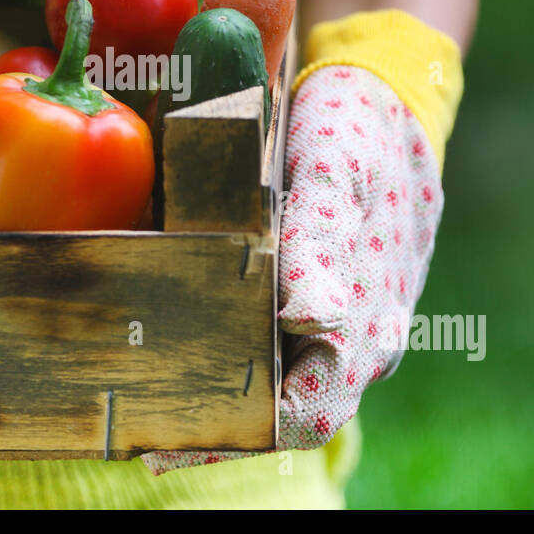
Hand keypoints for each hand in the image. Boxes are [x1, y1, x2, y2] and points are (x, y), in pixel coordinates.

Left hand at [143, 58, 445, 473]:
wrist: (395, 93)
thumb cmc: (361, 130)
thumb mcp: (338, 169)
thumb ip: (321, 241)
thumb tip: (305, 316)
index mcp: (367, 323)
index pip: (306, 415)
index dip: (240, 437)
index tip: (170, 440)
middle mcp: (359, 336)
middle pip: (285, 409)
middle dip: (217, 423)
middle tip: (138, 420)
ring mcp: (344, 317)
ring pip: (281, 378)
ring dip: (222, 392)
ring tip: (146, 392)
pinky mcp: (324, 292)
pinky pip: (280, 340)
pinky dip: (234, 352)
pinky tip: (183, 339)